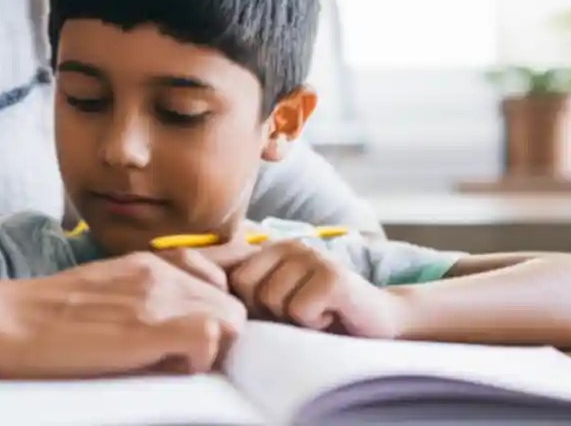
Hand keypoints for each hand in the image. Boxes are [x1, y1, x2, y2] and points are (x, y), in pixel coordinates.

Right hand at [0, 252, 247, 377]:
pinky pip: (211, 338)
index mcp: (147, 262)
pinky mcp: (150, 323)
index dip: (209, 320)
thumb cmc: (39, 320)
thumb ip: (140, 301)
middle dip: (214, 338)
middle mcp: (159, 270)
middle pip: (230, 305)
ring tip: (163, 364)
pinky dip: (196, 361)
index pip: (215, 286)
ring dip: (207, 349)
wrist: (1, 319)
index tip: (185, 345)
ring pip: (230, 319)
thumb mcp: (101, 295)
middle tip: (174, 361)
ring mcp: (157, 294)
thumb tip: (174, 337)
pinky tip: (156, 368)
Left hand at [195, 238, 404, 338]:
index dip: (252, 305)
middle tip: (299, 313)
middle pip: (248, 288)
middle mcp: (290, 245)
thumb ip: (242, 292)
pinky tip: (331, 316)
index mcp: (270, 249)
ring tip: (317, 314)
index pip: (233, 278)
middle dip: (271, 311)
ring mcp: (313, 256)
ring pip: (273, 300)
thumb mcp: (274, 303)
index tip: (278, 311)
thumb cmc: (318, 318)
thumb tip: (193, 283)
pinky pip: (299, 310)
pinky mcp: (334, 275)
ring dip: (295, 319)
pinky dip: (315, 323)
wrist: (377, 324)